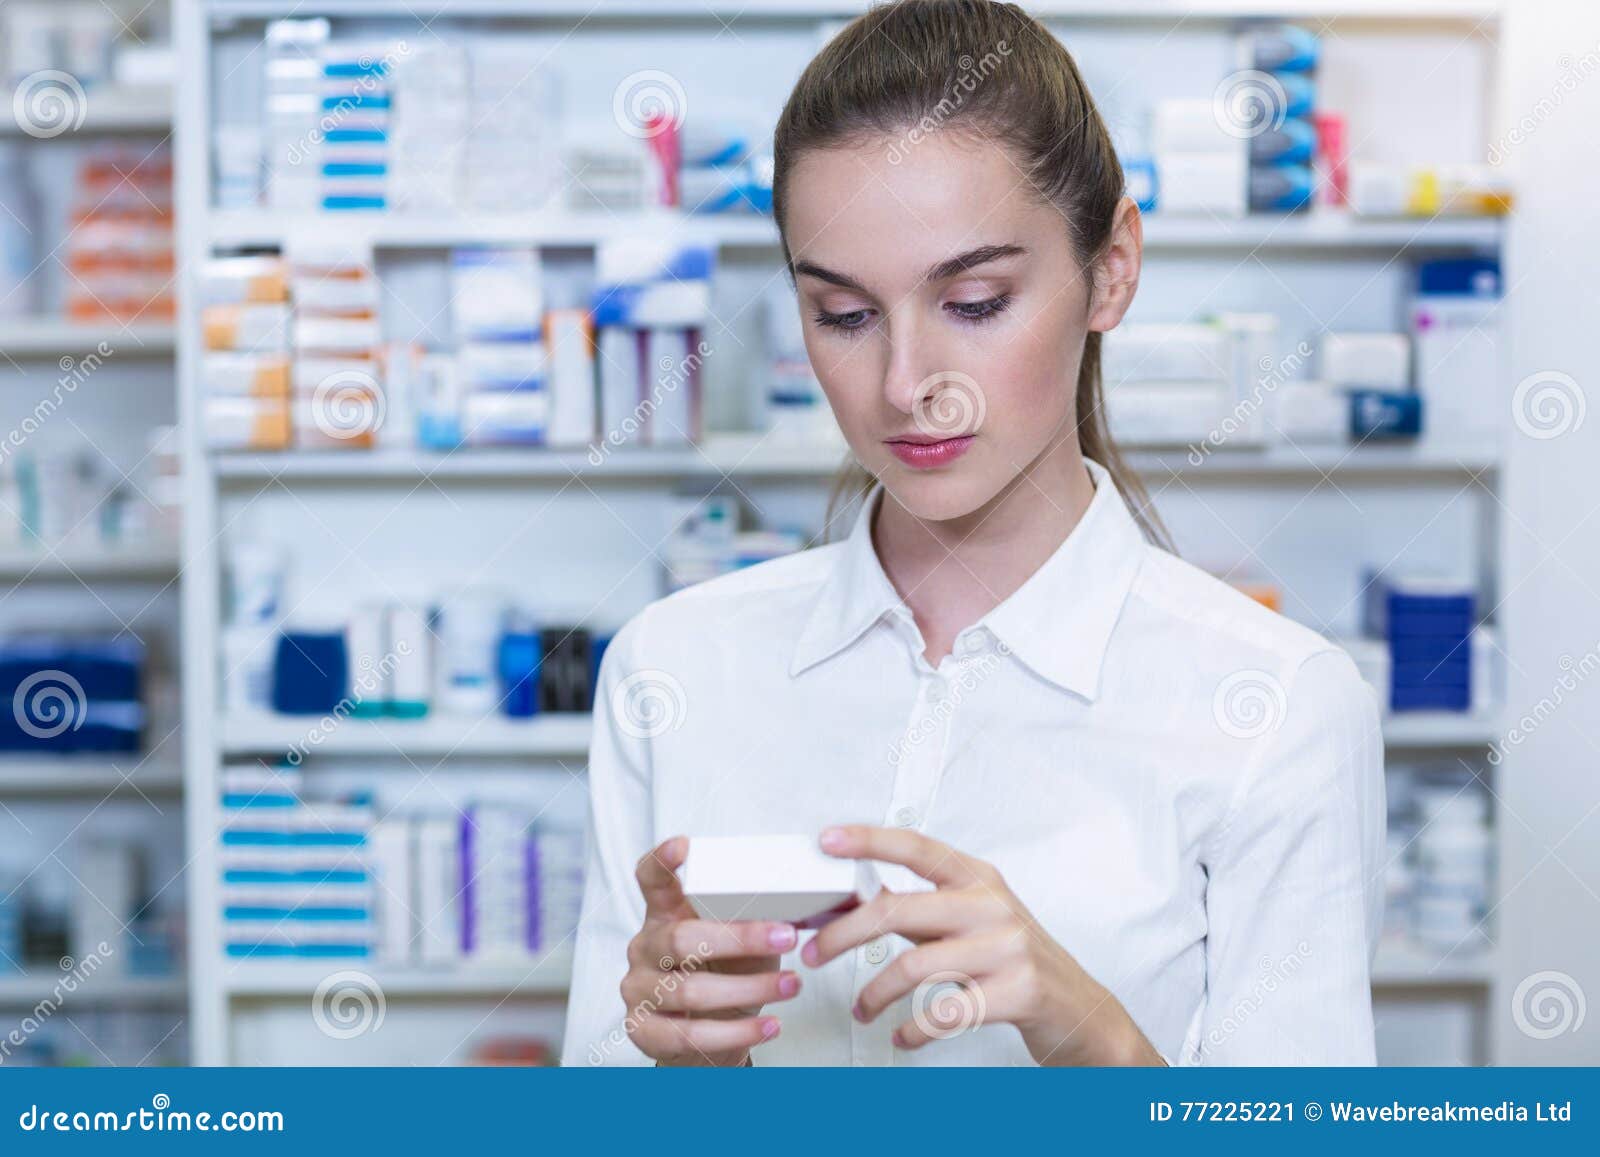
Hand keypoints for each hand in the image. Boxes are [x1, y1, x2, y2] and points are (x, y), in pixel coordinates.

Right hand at [624, 836, 801, 1065]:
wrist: (705, 1037)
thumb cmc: (725, 976)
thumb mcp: (739, 944)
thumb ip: (751, 921)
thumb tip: (800, 904)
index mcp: (664, 914)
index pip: (651, 879)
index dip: (662, 861)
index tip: (684, 845)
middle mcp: (645, 947)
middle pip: (681, 939)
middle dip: (739, 938)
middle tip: (786, 937)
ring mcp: (638, 990)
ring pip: (691, 991)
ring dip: (751, 988)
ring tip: (791, 986)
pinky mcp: (643, 1030)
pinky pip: (691, 1036)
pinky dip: (738, 1032)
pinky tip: (770, 1026)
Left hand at [803, 825, 1161, 1065]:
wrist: (1081, 1011)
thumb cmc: (1015, 962)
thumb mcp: (973, 921)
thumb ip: (922, 910)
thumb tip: (853, 905)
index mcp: (978, 878)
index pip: (917, 847)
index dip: (869, 840)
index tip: (828, 840)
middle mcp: (992, 905)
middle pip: (899, 910)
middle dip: (844, 935)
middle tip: (813, 954)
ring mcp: (1007, 948)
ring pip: (914, 966)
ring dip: (874, 993)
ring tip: (862, 1010)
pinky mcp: (1017, 992)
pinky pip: (943, 1012)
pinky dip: (912, 1031)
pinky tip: (902, 1037)